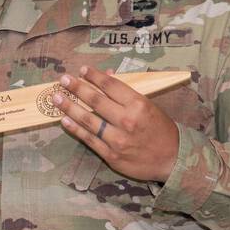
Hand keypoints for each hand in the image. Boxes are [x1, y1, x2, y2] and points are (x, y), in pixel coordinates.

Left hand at [53, 65, 179, 182]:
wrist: (173, 159)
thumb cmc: (161, 130)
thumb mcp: (149, 106)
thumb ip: (127, 93)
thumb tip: (107, 75)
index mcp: (138, 105)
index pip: (111, 86)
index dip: (95, 76)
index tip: (82, 70)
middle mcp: (126, 120)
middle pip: (95, 100)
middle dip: (76, 88)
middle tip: (63, 79)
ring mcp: (117, 139)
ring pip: (88, 120)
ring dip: (69, 107)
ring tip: (56, 97)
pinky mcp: (111, 155)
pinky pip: (88, 139)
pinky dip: (75, 129)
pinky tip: (64, 120)